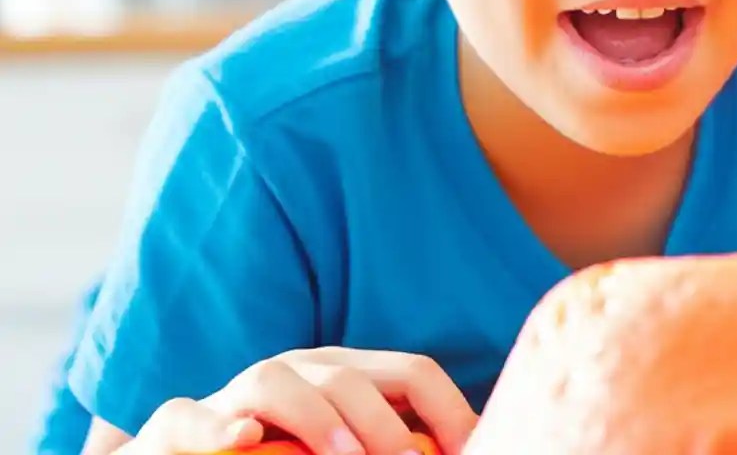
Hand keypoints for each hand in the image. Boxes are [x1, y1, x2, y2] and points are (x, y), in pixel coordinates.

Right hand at [118, 347, 475, 454]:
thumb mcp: (342, 447)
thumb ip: (388, 443)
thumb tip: (459, 454)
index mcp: (345, 375)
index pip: (412, 374)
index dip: (450, 410)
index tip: (476, 449)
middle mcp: (295, 372)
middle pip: (351, 375)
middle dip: (387, 422)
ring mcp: (235, 392)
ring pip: (279, 381)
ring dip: (319, 418)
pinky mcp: (177, 423)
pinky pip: (191, 415)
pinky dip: (218, 427)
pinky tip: (244, 439)